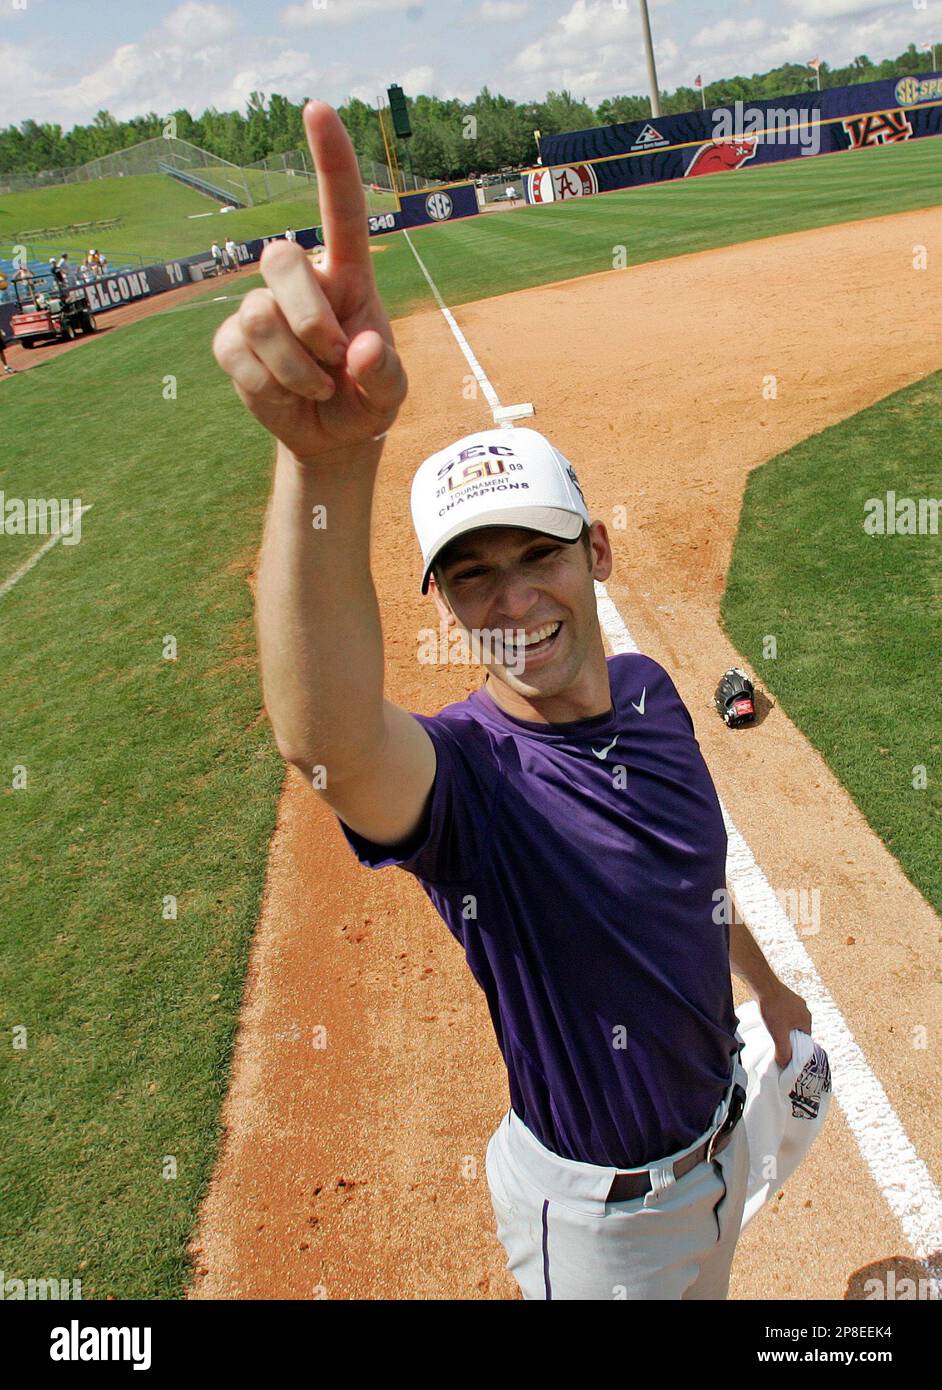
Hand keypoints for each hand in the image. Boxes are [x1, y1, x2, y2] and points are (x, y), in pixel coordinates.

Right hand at [212, 100, 406, 462]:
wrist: (331, 436)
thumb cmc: (365, 399)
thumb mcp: (391, 392)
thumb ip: (384, 372)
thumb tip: (359, 349)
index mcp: (347, 276)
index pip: (340, 209)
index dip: (330, 159)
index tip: (317, 109)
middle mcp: (301, 282)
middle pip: (281, 259)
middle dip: (308, 320)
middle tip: (334, 359)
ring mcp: (260, 309)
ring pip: (258, 315)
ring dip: (295, 368)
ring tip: (316, 387)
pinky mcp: (231, 342)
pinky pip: (238, 353)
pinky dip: (270, 386)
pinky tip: (287, 395)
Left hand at [757, 983, 812, 1068]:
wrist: (762, 984)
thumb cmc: (773, 1009)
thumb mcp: (778, 1034)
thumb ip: (783, 1051)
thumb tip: (785, 1065)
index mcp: (807, 1019)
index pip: (805, 1040)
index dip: (795, 1047)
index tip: (785, 1050)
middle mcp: (804, 1009)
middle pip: (797, 1030)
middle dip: (787, 1037)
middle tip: (776, 1041)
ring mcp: (795, 1001)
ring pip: (789, 1021)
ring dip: (781, 1026)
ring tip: (770, 1030)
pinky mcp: (784, 996)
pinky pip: (783, 1012)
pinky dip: (777, 1017)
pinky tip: (768, 1019)